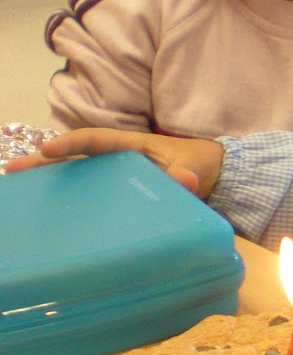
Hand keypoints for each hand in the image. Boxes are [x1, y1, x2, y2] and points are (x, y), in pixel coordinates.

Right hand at [4, 126, 224, 199]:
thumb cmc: (200, 163)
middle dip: (44, 161)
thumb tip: (185, 180)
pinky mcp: (118, 192)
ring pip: (77, 174)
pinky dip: (69, 200)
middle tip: (13, 169)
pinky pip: (90, 194)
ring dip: (49, 180)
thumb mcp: (195, 166)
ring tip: (18, 189)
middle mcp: (117, 157)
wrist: (211, 175)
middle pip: (75, 157)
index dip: (72, 143)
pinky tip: (50, 214)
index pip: (96, 140)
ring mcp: (116, 174)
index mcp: (131, 145)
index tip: (49, 149)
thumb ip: (187, 174)